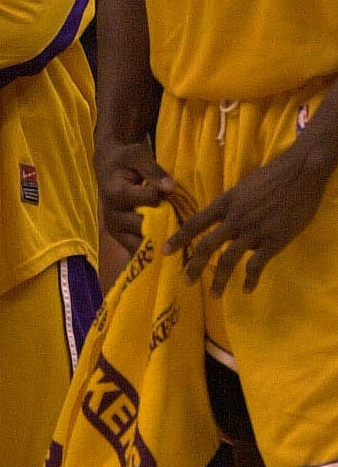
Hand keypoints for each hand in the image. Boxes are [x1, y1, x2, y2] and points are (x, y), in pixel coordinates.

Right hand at [96, 138, 177, 254]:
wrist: (108, 166)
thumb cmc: (125, 159)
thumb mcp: (138, 155)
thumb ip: (154, 170)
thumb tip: (171, 187)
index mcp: (116, 194)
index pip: (151, 200)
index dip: (163, 195)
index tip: (167, 189)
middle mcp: (112, 216)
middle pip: (146, 226)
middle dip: (163, 221)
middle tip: (174, 215)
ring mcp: (114, 230)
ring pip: (141, 244)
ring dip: (159, 240)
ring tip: (172, 232)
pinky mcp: (118, 238)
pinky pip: (137, 251)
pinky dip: (152, 250)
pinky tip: (164, 244)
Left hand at [167, 140, 330, 293]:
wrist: (301, 172)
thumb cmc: (274, 175)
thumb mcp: (244, 186)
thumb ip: (232, 205)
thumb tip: (227, 221)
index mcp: (226, 203)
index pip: (195, 223)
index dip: (179, 238)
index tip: (165, 252)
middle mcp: (235, 219)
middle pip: (207, 246)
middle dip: (194, 266)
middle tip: (186, 282)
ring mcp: (253, 231)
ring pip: (229, 260)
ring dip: (219, 280)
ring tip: (214, 294)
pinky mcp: (273, 241)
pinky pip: (257, 265)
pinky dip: (251, 280)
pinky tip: (248, 289)